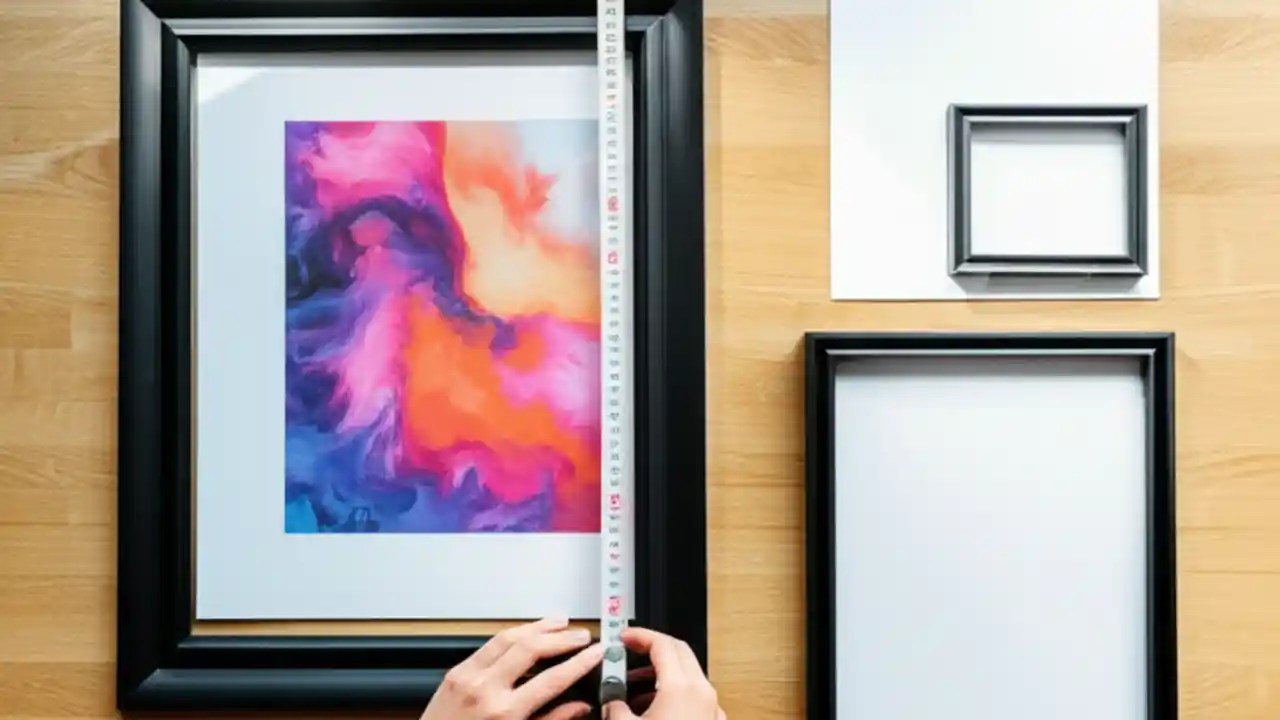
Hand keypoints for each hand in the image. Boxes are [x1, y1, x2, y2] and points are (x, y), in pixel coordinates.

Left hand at [420, 616, 602, 719]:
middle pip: (532, 649)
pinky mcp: (456, 671)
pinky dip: (512, 634)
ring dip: (538, 627)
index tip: (596, 652)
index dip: (580, 662)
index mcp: (505, 714)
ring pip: (509, 637)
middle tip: (582, 635)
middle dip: (562, 638)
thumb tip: (579, 707)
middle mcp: (486, 690)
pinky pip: (488, 644)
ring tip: (560, 623)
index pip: (553, 679)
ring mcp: (468, 676)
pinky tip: (527, 632)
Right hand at [603, 627, 723, 718]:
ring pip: (689, 673)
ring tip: (637, 683)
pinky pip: (695, 695)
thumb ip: (614, 706)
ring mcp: (711, 707)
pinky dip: (676, 692)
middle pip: (679, 651)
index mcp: (681, 687)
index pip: (661, 643)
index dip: (640, 635)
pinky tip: (657, 707)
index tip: (624, 636)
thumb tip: (610, 701)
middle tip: (632, 648)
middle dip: (653, 646)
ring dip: (663, 672)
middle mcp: (702, 692)